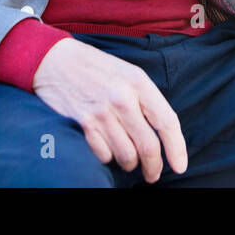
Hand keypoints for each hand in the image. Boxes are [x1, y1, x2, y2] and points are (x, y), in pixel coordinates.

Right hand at [31, 37, 187, 181]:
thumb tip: (162, 132)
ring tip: (128, 160)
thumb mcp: (127, 72)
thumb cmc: (95, 67)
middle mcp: (122, 98)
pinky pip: (104, 155)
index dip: (177, 148)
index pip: (167, 121)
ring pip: (127, 155)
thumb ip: (145, 99)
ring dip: (130, 163)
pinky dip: (108, 157)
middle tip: (153, 174)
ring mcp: (102, 112)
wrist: (54, 60)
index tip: (180, 166)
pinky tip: (106, 148)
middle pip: (148, 146)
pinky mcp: (83, 124)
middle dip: (154, 167)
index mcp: (138, 82)